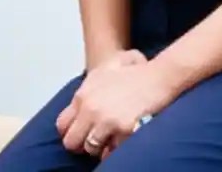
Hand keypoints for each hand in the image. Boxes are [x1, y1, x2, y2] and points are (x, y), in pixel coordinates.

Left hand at [57, 52, 175, 158]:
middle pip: (72, 141)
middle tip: (95, 142)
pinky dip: (117, 149)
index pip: (62, 124)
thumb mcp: (103, 71)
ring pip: (91, 148)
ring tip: (111, 141)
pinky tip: (124, 140)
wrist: (159, 76)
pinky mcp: (123, 129)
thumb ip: (88, 89)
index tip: (80, 135)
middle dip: (82, 145)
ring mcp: (105, 120)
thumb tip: (80, 103)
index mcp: (82, 95)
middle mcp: (89, 109)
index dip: (70, 133)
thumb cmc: (134, 72)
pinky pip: (113, 150)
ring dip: (100, 148)